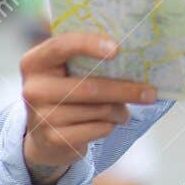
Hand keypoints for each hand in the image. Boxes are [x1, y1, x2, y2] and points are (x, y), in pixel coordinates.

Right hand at [18, 31, 154, 180]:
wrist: (44, 138)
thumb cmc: (64, 94)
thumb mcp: (65, 73)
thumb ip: (86, 61)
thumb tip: (134, 56)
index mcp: (34, 63)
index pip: (61, 46)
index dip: (90, 45)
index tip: (117, 50)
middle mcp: (33, 89)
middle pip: (90, 87)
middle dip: (126, 89)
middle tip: (151, 92)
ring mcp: (42, 116)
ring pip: (100, 110)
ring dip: (121, 110)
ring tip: (124, 110)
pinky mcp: (55, 139)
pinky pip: (99, 128)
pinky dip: (111, 125)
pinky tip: (108, 123)